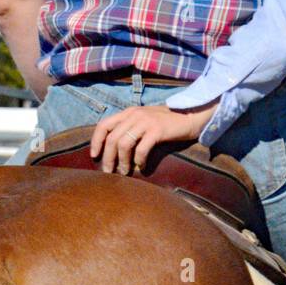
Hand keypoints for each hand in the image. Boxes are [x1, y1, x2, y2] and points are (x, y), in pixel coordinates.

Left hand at [90, 103, 215, 174]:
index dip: (96, 141)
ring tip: (125, 172)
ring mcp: (146, 122)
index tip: (95, 155)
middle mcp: (135, 115)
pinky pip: (141, 149)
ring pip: (124, 144)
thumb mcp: (145, 120)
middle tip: (109, 171)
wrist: (190, 115)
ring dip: (122, 162)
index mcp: (129, 112)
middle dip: (108, 157)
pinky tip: (142, 167)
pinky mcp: (157, 130)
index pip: (104, 125)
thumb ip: (131, 128)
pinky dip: (139, 161)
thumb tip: (115, 149)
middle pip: (112, 138)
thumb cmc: (167, 122)